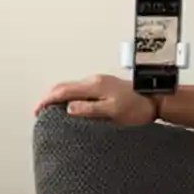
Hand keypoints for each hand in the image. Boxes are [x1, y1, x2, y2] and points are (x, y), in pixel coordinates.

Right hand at [34, 74, 157, 125]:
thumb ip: (89, 109)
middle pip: (64, 86)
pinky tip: (70, 105)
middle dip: (49, 97)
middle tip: (40, 110)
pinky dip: (69, 96)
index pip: (63, 91)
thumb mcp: (112, 112)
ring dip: (59, 96)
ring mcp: (99, 83)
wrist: (156, 99)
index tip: (37, 110)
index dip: (47, 100)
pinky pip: (81, 90)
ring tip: (51, 109)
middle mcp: (94, 81)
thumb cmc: (138, 107)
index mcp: (94, 86)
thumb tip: (68, 108)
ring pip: (72, 87)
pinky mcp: (105, 87)